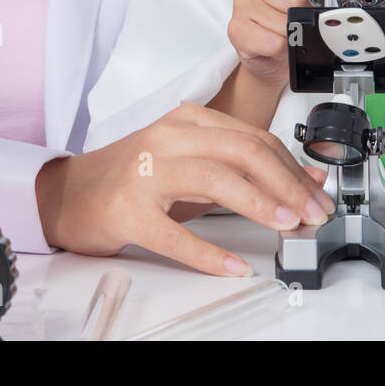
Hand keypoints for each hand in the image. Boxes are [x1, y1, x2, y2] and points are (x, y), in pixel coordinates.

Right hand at [35, 102, 334, 275]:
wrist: (67, 194)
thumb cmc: (132, 178)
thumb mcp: (193, 163)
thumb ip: (245, 168)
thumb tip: (306, 179)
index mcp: (186, 120)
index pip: (253, 138)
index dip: (293, 169)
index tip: (317, 195)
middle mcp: (167, 139)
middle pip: (242, 151)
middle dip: (287, 184)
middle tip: (312, 213)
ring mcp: (145, 173)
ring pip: (214, 179)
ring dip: (259, 204)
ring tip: (286, 225)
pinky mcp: (127, 211)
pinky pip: (174, 234)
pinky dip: (209, 253)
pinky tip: (234, 265)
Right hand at [228, 0, 319, 86]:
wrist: (271, 52)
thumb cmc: (289, 16)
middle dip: (304, 12)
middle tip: (302, 17)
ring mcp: (242, 3)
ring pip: (284, 22)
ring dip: (293, 33)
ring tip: (289, 32)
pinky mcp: (236, 29)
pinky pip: (272, 41)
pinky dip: (281, 48)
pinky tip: (278, 44)